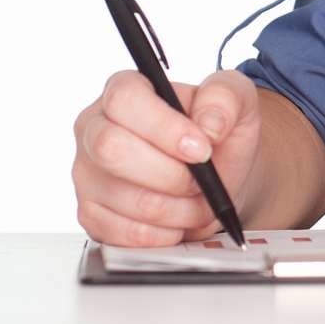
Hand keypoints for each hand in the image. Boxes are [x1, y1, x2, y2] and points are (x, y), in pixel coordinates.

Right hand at [71, 68, 262, 246]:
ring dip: (176, 208)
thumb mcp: (237, 98)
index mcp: (123, 90)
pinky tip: (178, 218)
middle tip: (202, 181)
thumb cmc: (218, 132)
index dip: (164, 127)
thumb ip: (225, 97)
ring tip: (199, 200)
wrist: (219, 172)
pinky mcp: (91, 214)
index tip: (202, 149)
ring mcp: (87, 174)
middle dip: (171, 174)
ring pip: (124, 198)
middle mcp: (95, 129)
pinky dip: (163, 232)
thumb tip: (209, 124)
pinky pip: (122, 232)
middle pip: (111, 150)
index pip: (124, 100)